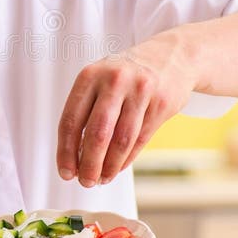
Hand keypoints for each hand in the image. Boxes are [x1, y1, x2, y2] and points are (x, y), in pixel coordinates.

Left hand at [56, 30, 196, 186]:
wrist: (171, 56)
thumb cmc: (126, 74)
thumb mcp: (100, 80)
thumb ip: (86, 112)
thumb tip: (74, 157)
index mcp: (90, 75)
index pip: (71, 120)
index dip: (66, 151)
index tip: (65, 171)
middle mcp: (114, 80)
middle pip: (97, 133)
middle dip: (89, 164)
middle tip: (85, 181)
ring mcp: (141, 91)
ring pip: (121, 140)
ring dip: (109, 166)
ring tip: (101, 179)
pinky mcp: (161, 103)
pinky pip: (140, 140)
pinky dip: (126, 159)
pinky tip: (117, 167)